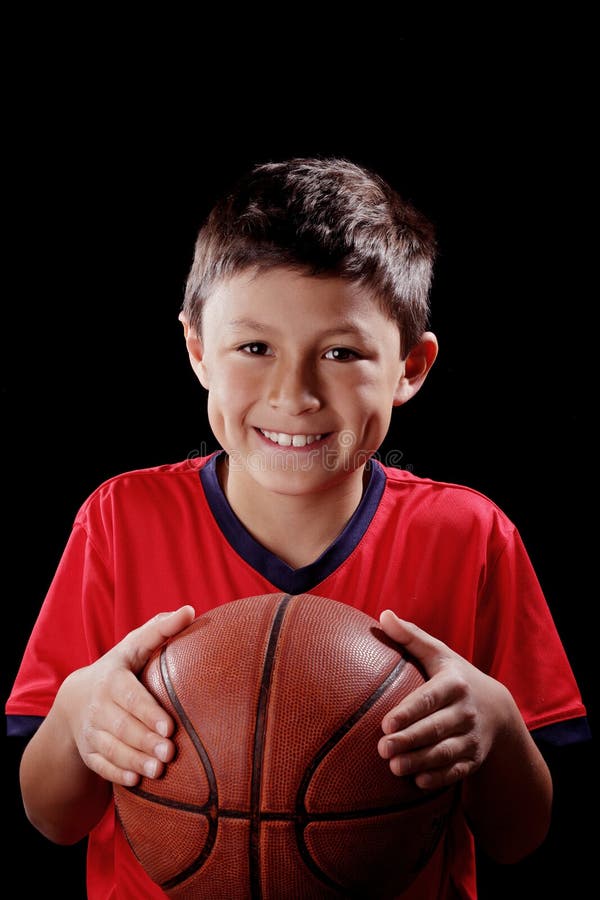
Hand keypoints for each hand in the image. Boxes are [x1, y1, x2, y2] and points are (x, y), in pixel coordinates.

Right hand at [57, 605, 195, 787]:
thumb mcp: (135, 646)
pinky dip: (116, 774)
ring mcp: (89, 731)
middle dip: (145, 742)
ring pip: (111, 749)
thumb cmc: (120, 668)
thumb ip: (161, 630)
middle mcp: (97, 706)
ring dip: (134, 761)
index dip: (148, 713)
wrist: (77, 699)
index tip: (170, 727)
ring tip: (158, 770)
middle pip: (121, 727)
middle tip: (170, 754)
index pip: (129, 698)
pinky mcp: (88, 752)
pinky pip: (100, 765)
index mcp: (111, 679)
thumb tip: (190, 610)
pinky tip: (135, 781)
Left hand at [377, 610, 512, 790]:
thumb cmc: (455, 676)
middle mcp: (465, 712)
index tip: (385, 723)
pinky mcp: (473, 759)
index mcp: (454, 684)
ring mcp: (472, 738)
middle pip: (435, 729)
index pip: (429, 699)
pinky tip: (417, 781)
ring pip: (444, 754)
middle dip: (409, 740)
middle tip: (382, 748)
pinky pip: (456, 772)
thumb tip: (384, 615)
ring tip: (394, 767)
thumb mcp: (439, 654)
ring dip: (419, 762)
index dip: (409, 712)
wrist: (497, 709)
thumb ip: (411, 637)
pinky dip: (438, 778)